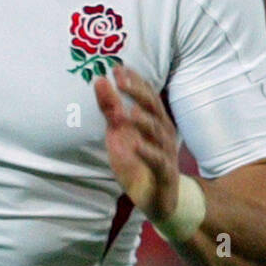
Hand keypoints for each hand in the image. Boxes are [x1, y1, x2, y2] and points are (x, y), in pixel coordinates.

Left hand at [94, 66, 179, 222]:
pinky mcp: (164, 172)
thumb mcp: (119, 133)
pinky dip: (147, 152)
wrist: (157, 198)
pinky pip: (157, 161)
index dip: (134, 81)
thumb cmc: (138, 161)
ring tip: (129, 111)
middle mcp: (162, 131)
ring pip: (157, 132)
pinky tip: (135, 145)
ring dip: (143, 121)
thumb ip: (111, 108)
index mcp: (153, 119)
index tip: (118, 67)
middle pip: (153, 107)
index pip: (146, 94)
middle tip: (121, 81)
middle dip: (138, 93)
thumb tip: (100, 80)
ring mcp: (165, 151)